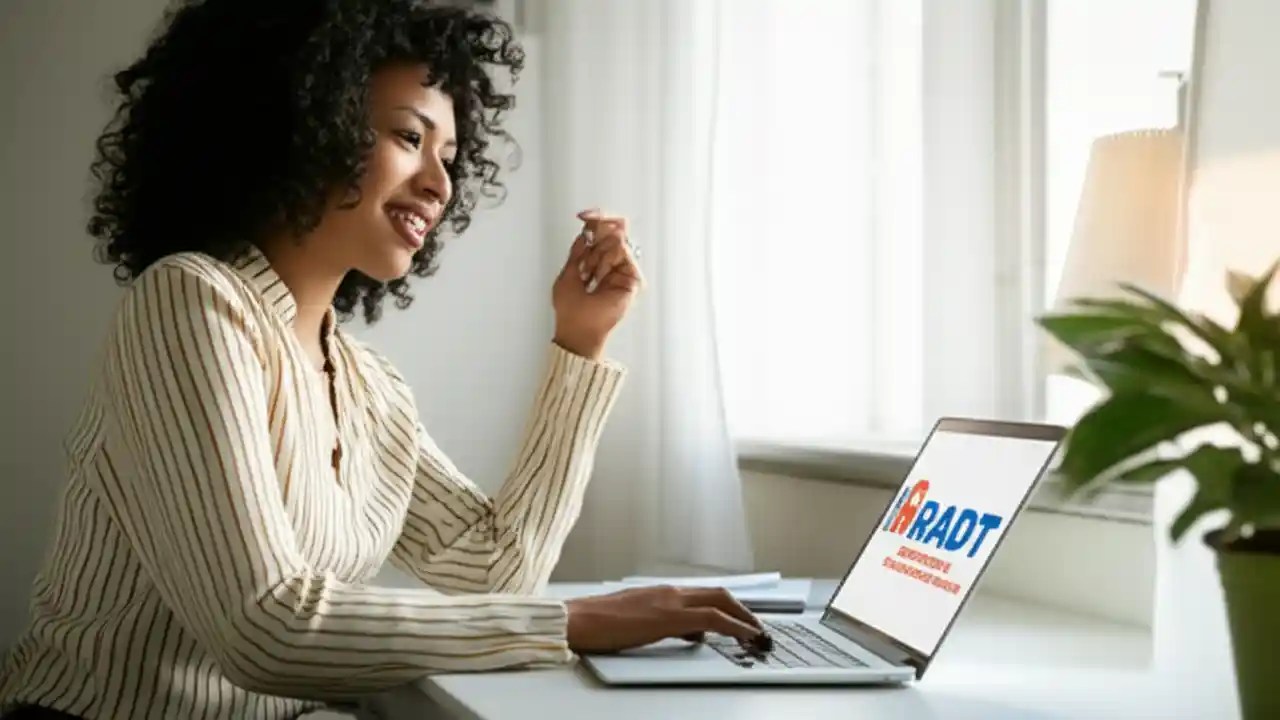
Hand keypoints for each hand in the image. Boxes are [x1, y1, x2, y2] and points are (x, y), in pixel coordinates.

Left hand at [552, 209, 644, 359]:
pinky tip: (603, 263)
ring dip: (604, 246)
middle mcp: (608, 268)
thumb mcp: (567, 274)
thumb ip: (577, 253)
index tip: (586, 215)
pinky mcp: (631, 282)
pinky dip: (615, 255)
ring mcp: (620, 274)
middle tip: (593, 222)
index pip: (598, 239)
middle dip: (601, 229)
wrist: (578, 330)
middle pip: (611, 237)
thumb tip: (584, 234)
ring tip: (592, 261)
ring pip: (618, 245)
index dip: (594, 224)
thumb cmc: (570, 311)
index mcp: (592, 266)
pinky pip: (627, 258)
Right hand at [564, 585, 766, 653]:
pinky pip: (711, 618)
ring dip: (742, 616)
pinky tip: (743, 635)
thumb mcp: (637, 620)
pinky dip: (733, 625)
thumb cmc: (598, 623)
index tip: (742, 618)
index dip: (728, 604)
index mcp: (661, 592)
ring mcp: (670, 602)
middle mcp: (669, 592)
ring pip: (719, 601)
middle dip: (742, 608)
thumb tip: (688, 633)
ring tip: (756, 632)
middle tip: (757, 625)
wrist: (578, 620)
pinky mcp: (668, 617)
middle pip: (719, 593)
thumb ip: (664, 623)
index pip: (703, 593)